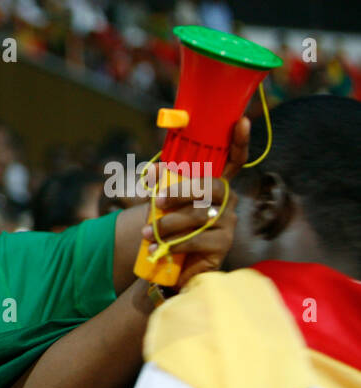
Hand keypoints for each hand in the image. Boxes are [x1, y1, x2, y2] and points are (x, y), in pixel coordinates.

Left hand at [141, 117, 249, 287]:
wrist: (169, 265)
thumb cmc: (168, 230)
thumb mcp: (161, 205)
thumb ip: (160, 186)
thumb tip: (153, 170)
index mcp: (214, 186)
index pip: (234, 161)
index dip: (239, 142)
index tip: (241, 121)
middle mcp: (227, 201)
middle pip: (209, 186)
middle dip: (179, 193)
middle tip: (156, 203)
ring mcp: (228, 222)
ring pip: (198, 215)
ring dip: (167, 225)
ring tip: (146, 234)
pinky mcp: (223, 245)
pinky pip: (197, 239)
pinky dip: (173, 244)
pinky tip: (157, 249)